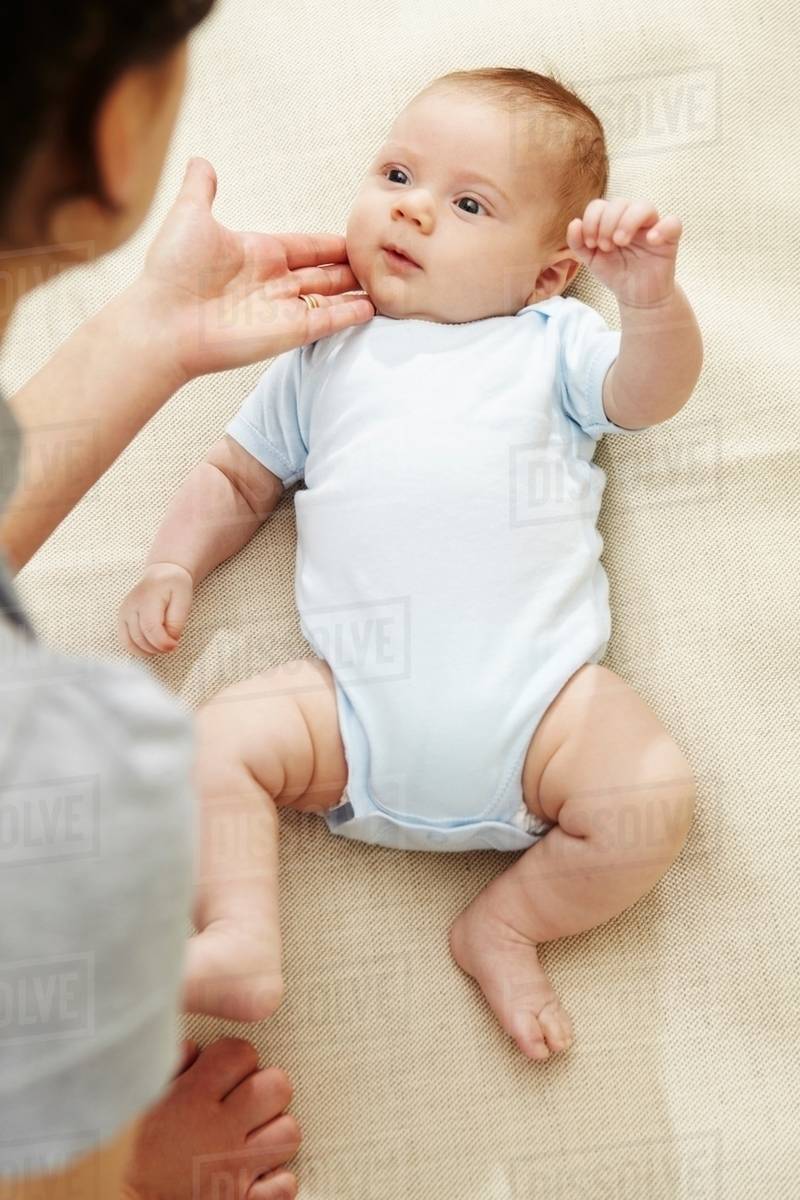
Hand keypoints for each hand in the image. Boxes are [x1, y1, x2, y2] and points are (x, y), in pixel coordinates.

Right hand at [118, 562, 193, 656]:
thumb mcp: (184, 600)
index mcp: (147, 598)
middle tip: (171, 645)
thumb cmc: (174, 587)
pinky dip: (138, 650)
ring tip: (162, 646)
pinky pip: (125, 642)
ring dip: (148, 651)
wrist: (161, 575)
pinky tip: (151, 647)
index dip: (163, 642)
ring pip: (130, 643)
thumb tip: (170, 641)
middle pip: (140, 638)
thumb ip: (177, 621)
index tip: (175, 644)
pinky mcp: (122, 619)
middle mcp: (131, 606)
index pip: (150, 628)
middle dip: (158, 648)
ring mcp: (123, 613)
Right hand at [122, 1038, 299, 1199]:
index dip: (238, 1057)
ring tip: (254, 1137)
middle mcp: (220, 1131)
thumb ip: (170, 1067)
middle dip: (267, 1088)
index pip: (242, 1053)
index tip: (227, 1071)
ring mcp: (236, 1168)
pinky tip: (257, 1173)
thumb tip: (194, 1047)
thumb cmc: (132, 1154)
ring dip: (274, 1133)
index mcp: (193, 1099)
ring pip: (288, 1133)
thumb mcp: (142, 1100)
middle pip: (277, 1087)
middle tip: (248, 1101)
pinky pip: (284, 1183)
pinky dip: (276, 1179)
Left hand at [127, 157, 374, 384]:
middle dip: (351, 268)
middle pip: (324, 273)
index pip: (306, 246)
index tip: (356, 237)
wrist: (164, 322)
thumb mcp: (190, 216)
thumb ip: (201, 189)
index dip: (330, 243)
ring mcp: (283, 309)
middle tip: (380, 261)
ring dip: (356, 291)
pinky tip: (372, 307)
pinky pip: (328, 321)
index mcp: (259, 253)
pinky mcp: (289, 332)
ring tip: (386, 284)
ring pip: (331, 297)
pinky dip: (350, 315)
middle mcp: (275, 282)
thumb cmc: (172, 271)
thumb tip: (201, 162)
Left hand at [566, 199, 681, 307]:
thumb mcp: (591, 260)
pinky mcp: (669, 238)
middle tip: (606, 246)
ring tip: (620, 243)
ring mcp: (652, 226)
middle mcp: (632, 219)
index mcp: (612, 220)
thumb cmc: (615, 272)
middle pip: (620, 202)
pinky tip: (650, 241)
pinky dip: (662, 228)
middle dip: (607, 223)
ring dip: (628, 222)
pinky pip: (673, 223)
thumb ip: (578, 243)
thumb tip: (574, 222)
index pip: (600, 205)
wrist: (636, 296)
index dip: (591, 220)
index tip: (591, 244)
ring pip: (644, 206)